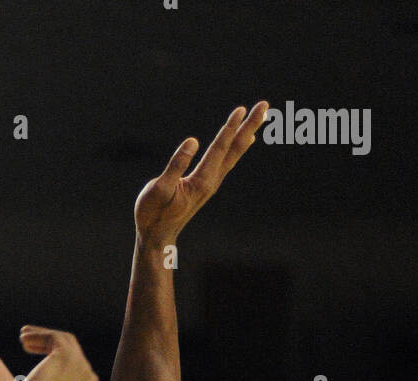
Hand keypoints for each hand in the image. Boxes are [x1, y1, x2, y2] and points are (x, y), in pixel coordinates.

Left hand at [18, 327, 98, 380]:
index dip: (58, 365)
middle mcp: (89, 379)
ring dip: (43, 336)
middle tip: (30, 344)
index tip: (39, 365)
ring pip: (64, 341)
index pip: (77, 372)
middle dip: (52, 347)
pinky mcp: (66, 355)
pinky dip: (38, 334)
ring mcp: (80, 366)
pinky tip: (22, 337)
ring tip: (23, 336)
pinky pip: (52, 337)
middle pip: (73, 353)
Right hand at [134, 102, 268, 245]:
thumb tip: (192, 141)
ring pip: (233, 154)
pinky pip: (227, 161)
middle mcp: (211, 181)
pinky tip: (243, 140)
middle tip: (265, 106)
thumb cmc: (153, 213)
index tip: (241, 109)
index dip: (230, 128)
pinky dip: (237, 147)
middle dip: (249, 126)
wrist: (156, 237)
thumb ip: (177, 165)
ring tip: (260, 118)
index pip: (219, 148)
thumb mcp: (160, 189)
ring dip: (247, 134)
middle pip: (235, 149)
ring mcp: (210, 184)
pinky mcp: (206, 185)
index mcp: (202, 180)